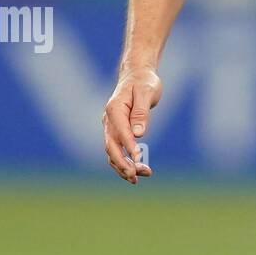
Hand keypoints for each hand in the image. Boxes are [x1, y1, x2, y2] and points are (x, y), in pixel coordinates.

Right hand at [102, 68, 160, 183]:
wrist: (137, 76)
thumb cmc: (144, 82)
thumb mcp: (146, 92)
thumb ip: (142, 112)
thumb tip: (139, 133)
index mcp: (114, 109)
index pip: (121, 131)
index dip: (129, 146)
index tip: (139, 159)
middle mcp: (109, 120)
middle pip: (111, 146)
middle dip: (122, 164)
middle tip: (134, 177)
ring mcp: (110, 127)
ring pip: (112, 152)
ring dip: (123, 167)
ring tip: (139, 178)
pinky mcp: (116, 132)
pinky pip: (117, 151)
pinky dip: (125, 163)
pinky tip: (138, 172)